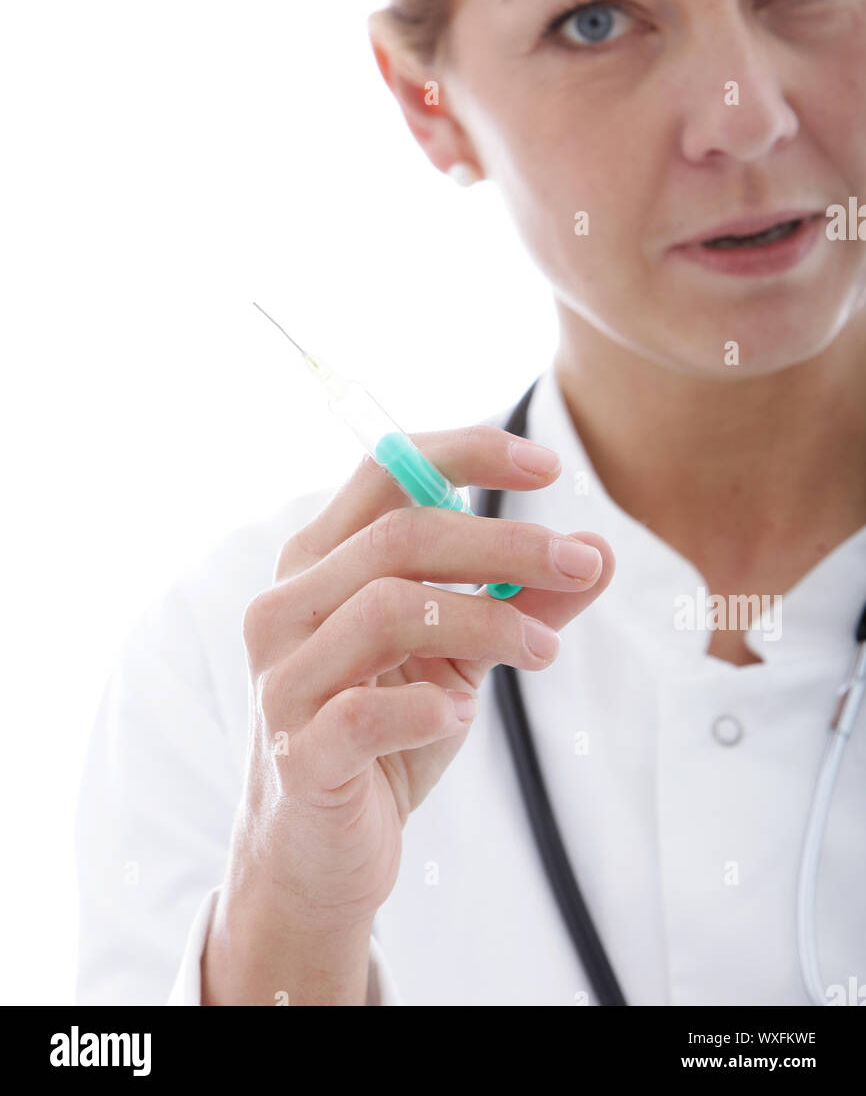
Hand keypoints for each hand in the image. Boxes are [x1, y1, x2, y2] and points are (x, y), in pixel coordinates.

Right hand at [203, 425, 613, 1002]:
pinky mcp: (296, 752)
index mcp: (319, 561)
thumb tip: (601, 553)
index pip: (385, 470)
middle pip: (399, 536)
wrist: (320, 854)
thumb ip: (519, 601)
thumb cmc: (386, 735)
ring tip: (544, 648)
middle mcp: (286, 605)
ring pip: (387, 609)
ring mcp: (283, 677)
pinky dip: (427, 707)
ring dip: (485, 620)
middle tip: (582, 564)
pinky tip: (461, 714)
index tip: (551, 467)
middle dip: (505, 542)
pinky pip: (364, 712)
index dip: (467, 453)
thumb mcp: (461, 656)